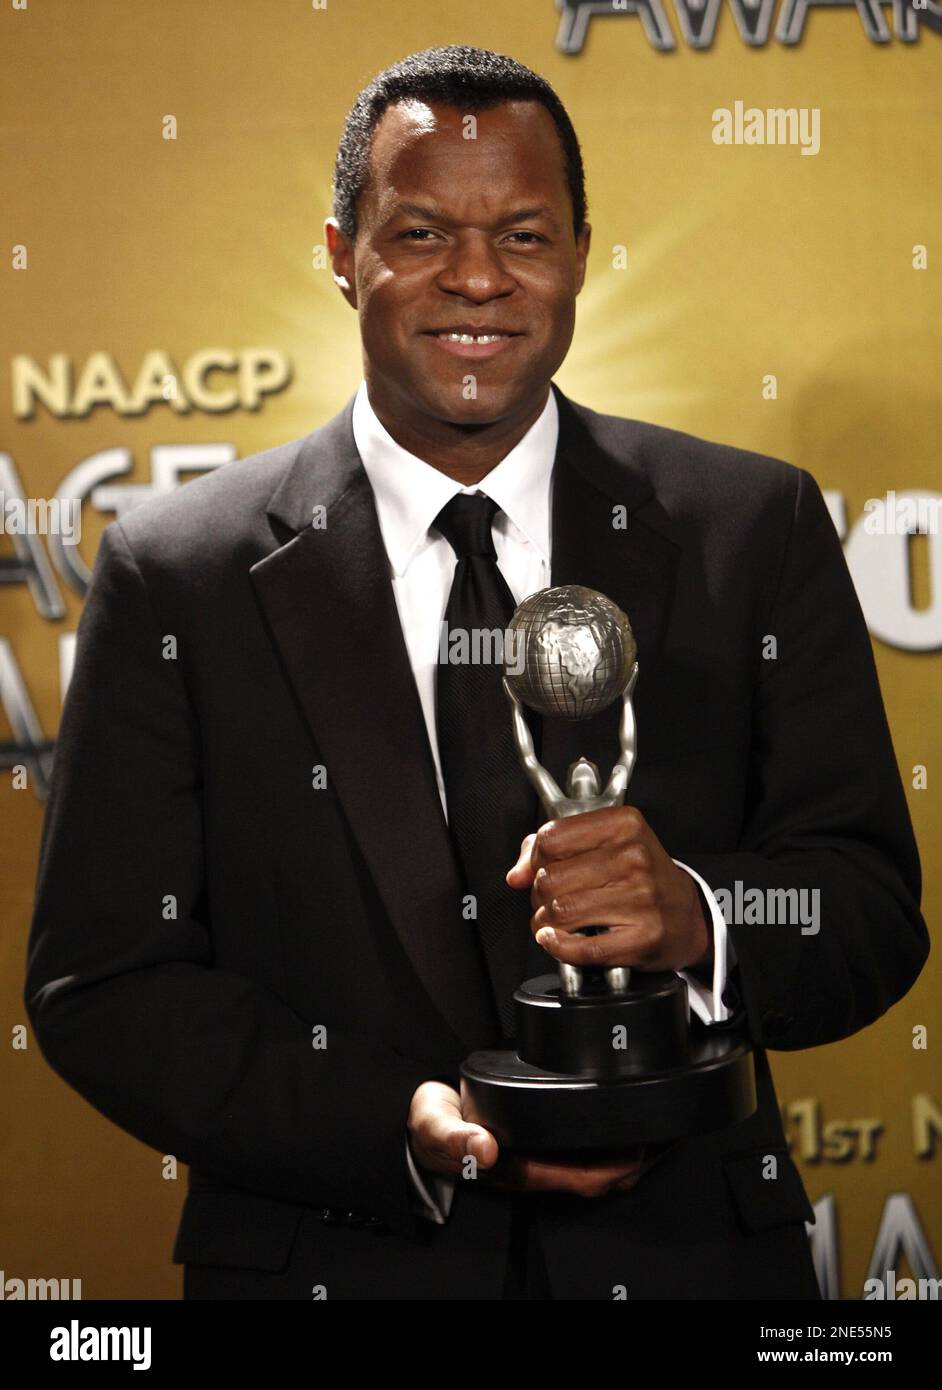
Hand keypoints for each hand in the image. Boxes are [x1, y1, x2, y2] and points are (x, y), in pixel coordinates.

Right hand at [408, 1081, 648, 1196]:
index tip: (637, 1154)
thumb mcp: (436, 1125)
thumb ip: (457, 1137)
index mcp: (514, 1168)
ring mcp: (531, 1163)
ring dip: (617, 1160)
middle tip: (658, 1142)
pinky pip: (574, 1157)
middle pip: (591, 1180)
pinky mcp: (531, 1150)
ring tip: (647, 1137)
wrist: (416, 1125)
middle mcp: (528, 1170)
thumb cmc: (428, 1128)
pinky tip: (611, 1133)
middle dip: (626, 1167)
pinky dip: (599, 1149)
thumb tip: (485, 1148)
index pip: (575, 1177)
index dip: (611, 1171)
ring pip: (586, 1171)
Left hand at [506, 805, 712, 974]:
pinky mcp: (642, 937)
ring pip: (560, 912)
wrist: (686, 915)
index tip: (542, 869)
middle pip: (550, 879)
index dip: (535, 859)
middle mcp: (634, 857)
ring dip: (547, 923)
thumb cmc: (640, 877)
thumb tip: (516, 874)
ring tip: (558, 921)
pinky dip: (560, 947)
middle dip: (540, 896)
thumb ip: (552, 848)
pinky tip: (559, 940)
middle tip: (552, 900)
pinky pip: (581, 948)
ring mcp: (641, 898)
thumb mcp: (604, 844)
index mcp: (623, 825)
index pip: (550, 838)